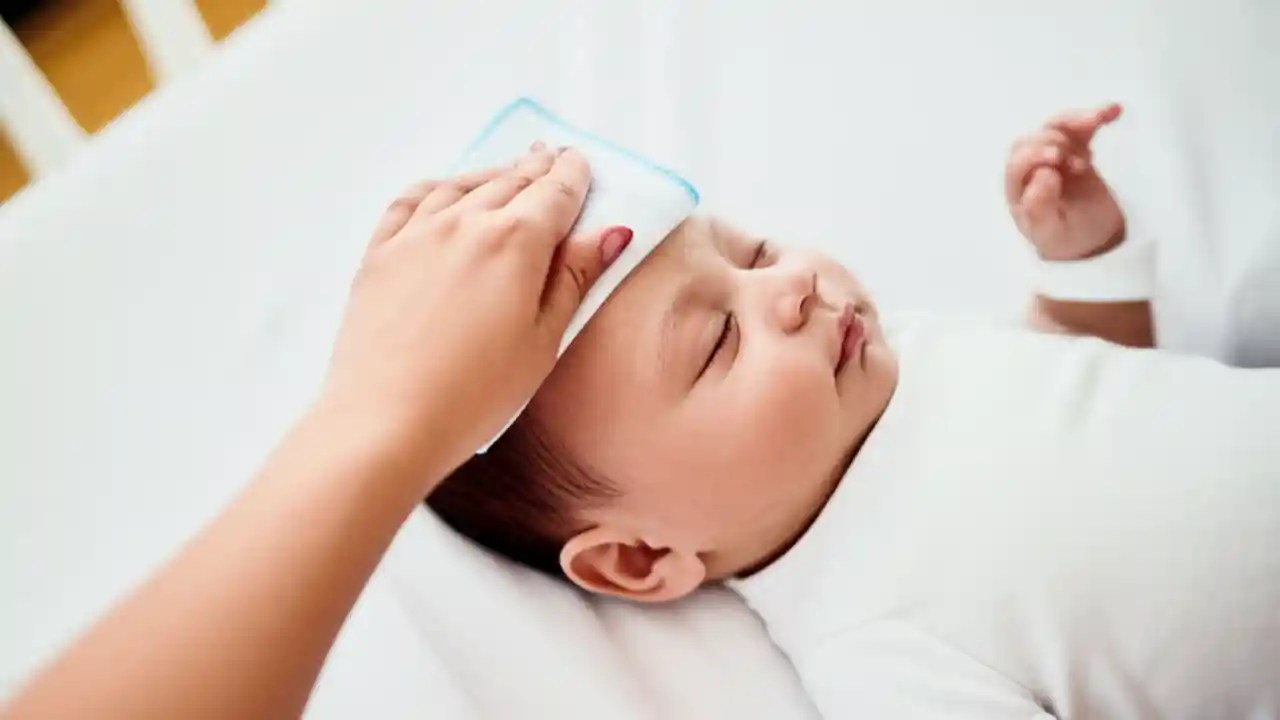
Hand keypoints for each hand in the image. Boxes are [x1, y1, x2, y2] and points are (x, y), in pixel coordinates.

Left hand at [320, 143, 630, 471]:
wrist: (384, 422)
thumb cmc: (474, 395)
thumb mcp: (543, 341)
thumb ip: (574, 279)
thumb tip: (610, 232)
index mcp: (515, 242)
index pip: (556, 192)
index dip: (574, 175)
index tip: (581, 163)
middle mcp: (465, 223)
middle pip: (511, 181)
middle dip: (537, 168)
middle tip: (552, 156)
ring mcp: (416, 234)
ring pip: (463, 185)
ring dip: (492, 173)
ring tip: (508, 170)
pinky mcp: (380, 254)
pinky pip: (411, 201)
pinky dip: (437, 187)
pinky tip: (445, 190)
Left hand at [1006, 103, 1124, 260]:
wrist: (1092, 240)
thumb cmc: (1065, 238)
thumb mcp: (1050, 232)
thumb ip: (1040, 208)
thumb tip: (1043, 175)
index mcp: (1018, 188)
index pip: (1018, 160)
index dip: (1036, 154)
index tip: (1058, 158)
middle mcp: (1031, 168)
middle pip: (1035, 138)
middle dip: (1056, 139)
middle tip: (1080, 162)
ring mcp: (1054, 156)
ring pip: (1057, 127)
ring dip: (1075, 121)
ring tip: (1096, 122)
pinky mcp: (1076, 150)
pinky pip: (1082, 128)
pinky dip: (1096, 117)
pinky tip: (1114, 111)